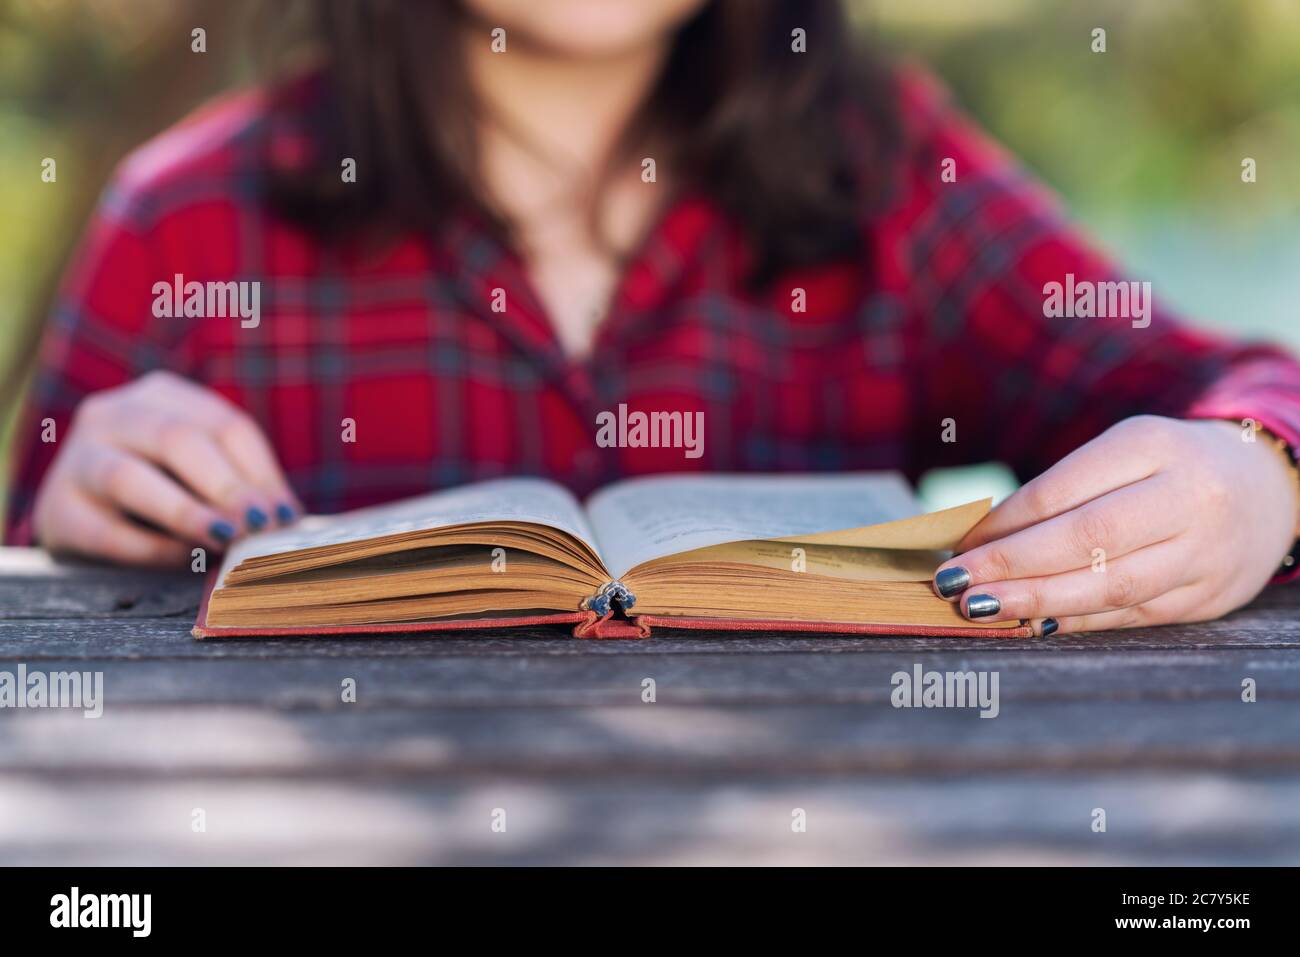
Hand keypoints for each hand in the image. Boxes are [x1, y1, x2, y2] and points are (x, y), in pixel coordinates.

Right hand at [32, 370, 300, 565]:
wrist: (81, 518)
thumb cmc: (162, 490)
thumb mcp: (201, 474)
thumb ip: (240, 486)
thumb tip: (288, 519)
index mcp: (162, 397)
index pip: (224, 425)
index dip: (260, 471)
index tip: (286, 515)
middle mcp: (113, 415)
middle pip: (176, 440)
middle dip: (226, 485)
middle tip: (259, 525)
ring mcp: (77, 459)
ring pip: (129, 478)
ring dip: (185, 511)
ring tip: (226, 539)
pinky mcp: (57, 511)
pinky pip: (106, 530)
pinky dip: (150, 547)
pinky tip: (184, 560)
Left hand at [933, 415, 1299, 634]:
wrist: (1269, 485)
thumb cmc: (1169, 466)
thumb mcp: (1122, 453)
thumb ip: (1060, 492)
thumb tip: (979, 539)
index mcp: (1153, 446)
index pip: (1063, 491)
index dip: (1005, 524)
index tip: (959, 545)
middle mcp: (1187, 497)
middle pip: (1087, 539)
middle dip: (1012, 566)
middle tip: (955, 583)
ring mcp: (1206, 552)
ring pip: (1111, 585)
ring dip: (1037, 601)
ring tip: (983, 608)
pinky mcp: (1211, 596)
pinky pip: (1133, 613)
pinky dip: (1077, 621)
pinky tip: (1033, 623)